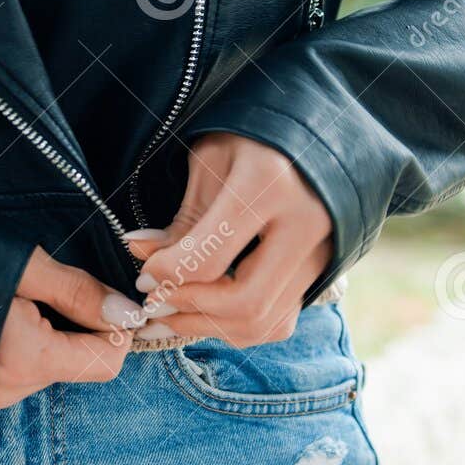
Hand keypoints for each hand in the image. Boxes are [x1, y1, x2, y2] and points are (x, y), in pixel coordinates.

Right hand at [0, 247, 142, 408]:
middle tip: (49, 288)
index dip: (113, 325)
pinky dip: (23, 342)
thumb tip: (128, 313)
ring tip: (18, 297)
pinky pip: (19, 366)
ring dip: (48, 332)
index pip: (108, 361)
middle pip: (78, 362)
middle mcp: (10, 387)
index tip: (96, 293)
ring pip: (48, 363)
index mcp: (27, 361)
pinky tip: (2, 313)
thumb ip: (77, 291)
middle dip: (77, 324)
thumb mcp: (18, 265)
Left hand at [124, 133, 332, 346]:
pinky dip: (237, 328)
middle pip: (245, 302)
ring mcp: (322, 252)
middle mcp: (306, 223)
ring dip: (208, 327)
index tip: (144, 273)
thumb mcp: (209, 164)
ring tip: (170, 314)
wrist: (311, 135)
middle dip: (189, 310)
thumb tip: (142, 258)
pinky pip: (279, 321)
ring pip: (263, 322)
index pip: (210, 256)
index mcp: (270, 184)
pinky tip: (204, 315)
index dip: (167, 274)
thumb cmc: (250, 140)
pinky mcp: (322, 272)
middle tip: (155, 303)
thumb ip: (182, 220)